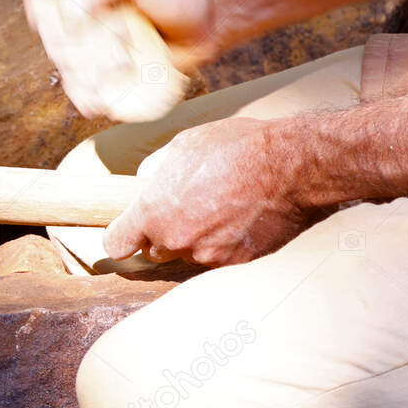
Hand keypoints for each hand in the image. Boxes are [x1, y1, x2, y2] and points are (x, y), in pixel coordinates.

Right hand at [23, 0, 217, 120]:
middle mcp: (73, 14)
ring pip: (69, 72)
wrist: (207, 19)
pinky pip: (79, 93)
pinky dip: (89, 99)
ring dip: (96, 74)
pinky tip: (104, 97)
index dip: (57, 20)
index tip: (93, 21)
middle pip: (57, 44)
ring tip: (127, 64)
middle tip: (125, 38)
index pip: (39, 3)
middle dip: (90, 49)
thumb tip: (71, 18)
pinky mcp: (101, 73)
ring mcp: (86, 46)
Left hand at [104, 117, 312, 266]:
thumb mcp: (182, 146)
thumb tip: (143, 183)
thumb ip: (154, 170)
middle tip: (186, 208)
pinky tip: (239, 217)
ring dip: (196, 238)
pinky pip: (218, 256)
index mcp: (153, 212)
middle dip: (163, 234)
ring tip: (220, 207)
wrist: (291, 166)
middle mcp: (175, 239)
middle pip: (155, 251)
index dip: (121, 237)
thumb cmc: (235, 148)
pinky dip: (224, 242)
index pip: (117, 244)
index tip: (127, 232)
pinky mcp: (235, 262)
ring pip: (189, 253)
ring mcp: (206, 255)